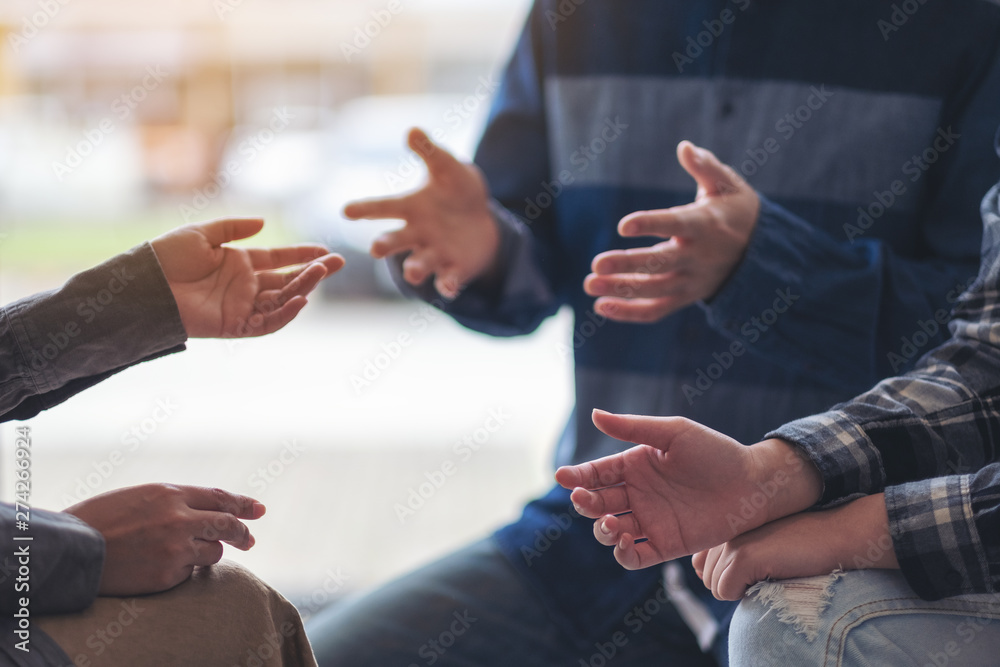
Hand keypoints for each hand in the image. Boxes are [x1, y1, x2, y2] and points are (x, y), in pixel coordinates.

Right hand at [65, 483, 264, 595]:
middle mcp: (178, 519)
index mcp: (170, 494)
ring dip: (204, 554)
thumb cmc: (102, 520)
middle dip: (242, 532)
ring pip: (212, 552)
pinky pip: (188, 573)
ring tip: (175, 553)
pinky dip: (180, 571)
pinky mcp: (167, 575)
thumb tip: (209, 511)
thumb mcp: (141, 498)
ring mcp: (174, 548)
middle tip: (249, 539)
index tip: (258, 509)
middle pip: (227, 525)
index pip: (219, 498)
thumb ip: (176, 502)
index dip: (242, 504)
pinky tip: (155, 567)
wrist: (71, 550)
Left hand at [151, 218, 343, 337]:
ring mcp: (241, 306)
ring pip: (282, 300)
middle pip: (287, 280)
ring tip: (321, 274)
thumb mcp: (202, 233)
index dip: (302, 254)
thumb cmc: (167, 257)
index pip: (279, 259)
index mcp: (239, 263)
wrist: (145, 285)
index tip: (325, 250)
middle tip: (338, 262)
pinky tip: (300, 300)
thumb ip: (233, 229)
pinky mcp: (234, 325)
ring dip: (303, 288)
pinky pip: (266, 323)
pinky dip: (285, 314)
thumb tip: (263, 223)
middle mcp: (244, 286)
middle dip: (313, 272)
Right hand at [343, 128, 499, 298]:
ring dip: (415, 268)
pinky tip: (448, 290)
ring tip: (412, 273)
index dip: (365, 209)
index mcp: (410, 207)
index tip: (347, 211)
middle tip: (376, 249)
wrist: (481, 219)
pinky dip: (447, 285)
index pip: (383, 207)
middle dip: (386, 244)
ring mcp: (434, 253)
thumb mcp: (448, 167)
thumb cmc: (456, 190)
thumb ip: (430, 152)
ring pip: (419, 263)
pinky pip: (448, 279)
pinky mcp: (454, 269)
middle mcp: (416, 233)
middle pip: (396, 240)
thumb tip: (412, 130)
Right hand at [554, 410, 821, 569]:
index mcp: (634, 466)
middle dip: (585, 503)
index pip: (596, 473)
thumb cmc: (716, 452)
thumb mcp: (674, 433)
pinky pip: (634, 556)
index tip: (563, 477)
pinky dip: (623, 554)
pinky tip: (625, 543)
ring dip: (602, 529)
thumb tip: (594, 414)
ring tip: (613, 524)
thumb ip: (634, 428)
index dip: (577, 476)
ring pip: (610, 531)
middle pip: (597, 503)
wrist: (753, 485)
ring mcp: (649, 521)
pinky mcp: (665, 545)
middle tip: (585, 499)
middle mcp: (637, 494)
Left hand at [584, 141, 759, 322]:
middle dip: (627, 265)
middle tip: (596, 264)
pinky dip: (630, 313)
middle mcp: (698, 257)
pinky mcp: (685, 297)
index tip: (623, 225)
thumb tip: (684, 147)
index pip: (676, 224)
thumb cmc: (736, 211)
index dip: (651, 225)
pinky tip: (602, 307)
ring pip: (654, 290)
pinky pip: (657, 310)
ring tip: (589, 284)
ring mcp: (691, 281)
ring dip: (621, 289)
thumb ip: (706, 167)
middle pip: (660, 264)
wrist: (761, 253)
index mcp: (706, 225)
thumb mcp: (729, 185)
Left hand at [693, 494, 897, 600]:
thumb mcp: (761, 546)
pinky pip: (725, 591)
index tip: (752, 571)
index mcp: (727, 526)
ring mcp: (732, 542)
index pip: (700, 563)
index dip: (724, 576)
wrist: (837, 536)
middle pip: (707, 579)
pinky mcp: (743, 556)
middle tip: (765, 572)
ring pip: (715, 587)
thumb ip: (731, 555)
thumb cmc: (803, 546)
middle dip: (733, 585)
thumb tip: (702, 576)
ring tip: (769, 573)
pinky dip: (744, 595)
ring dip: (740, 591)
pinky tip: (769, 578)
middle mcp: (724, 530)